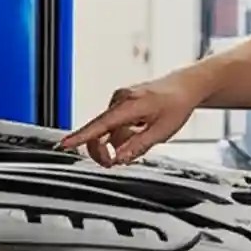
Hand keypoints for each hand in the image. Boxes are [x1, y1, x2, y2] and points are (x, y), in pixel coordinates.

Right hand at [59, 72, 206, 165]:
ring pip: (108, 129)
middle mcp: (120, 99)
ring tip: (142, 139)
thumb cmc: (176, 105)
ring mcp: (120, 100)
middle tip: (116, 163)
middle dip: (104, 150)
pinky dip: (123, 133)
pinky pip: (114, 124)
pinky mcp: (121, 102)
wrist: (186, 86)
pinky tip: (140, 130)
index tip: (64, 145)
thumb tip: (117, 159)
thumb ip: (138, 146)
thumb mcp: (161, 132)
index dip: (81, 137)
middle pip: (99, 131)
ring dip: (119, 141)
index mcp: (130, 105)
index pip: (101, 125)